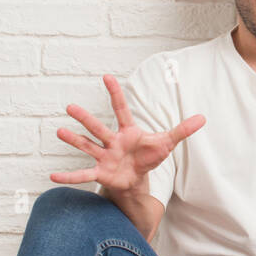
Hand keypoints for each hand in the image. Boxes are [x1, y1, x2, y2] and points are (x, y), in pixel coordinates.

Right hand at [51, 74, 204, 192]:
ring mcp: (104, 156)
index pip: (121, 109)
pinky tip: (53, 178)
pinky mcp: (100, 172)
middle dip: (85, 118)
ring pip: (87, 146)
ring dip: (74, 140)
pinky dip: (69, 177)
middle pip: (98, 128)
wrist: (137, 179)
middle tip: (70, 107)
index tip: (107, 77)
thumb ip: (182, 130)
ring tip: (60, 131)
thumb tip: (203, 117)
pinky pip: (83, 174)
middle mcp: (112, 141)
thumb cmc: (149, 157)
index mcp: (128, 131)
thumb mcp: (167, 143)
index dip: (115, 94)